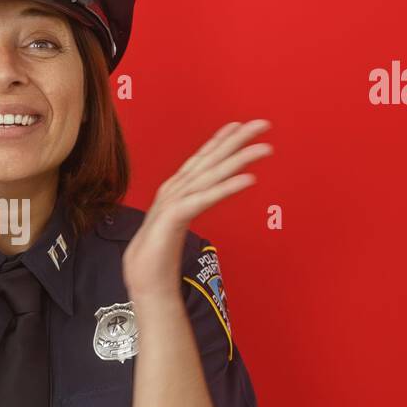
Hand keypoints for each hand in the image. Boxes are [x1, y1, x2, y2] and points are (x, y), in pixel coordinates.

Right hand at [122, 119, 272, 298]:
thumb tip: (197, 202)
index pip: (201, 160)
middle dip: (236, 140)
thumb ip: (185, 209)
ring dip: (238, 159)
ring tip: (263, 148)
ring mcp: (173, 203)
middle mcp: (174, 191)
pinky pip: (205, 200)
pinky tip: (248, 180)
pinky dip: (226, 188)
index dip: (220, 141)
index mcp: (174, 192)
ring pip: (211, 175)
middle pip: (209, 160)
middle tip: (262, 124)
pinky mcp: (174, 218)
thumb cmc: (157, 258)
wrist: (143, 282)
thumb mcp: (174, 226)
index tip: (240, 126)